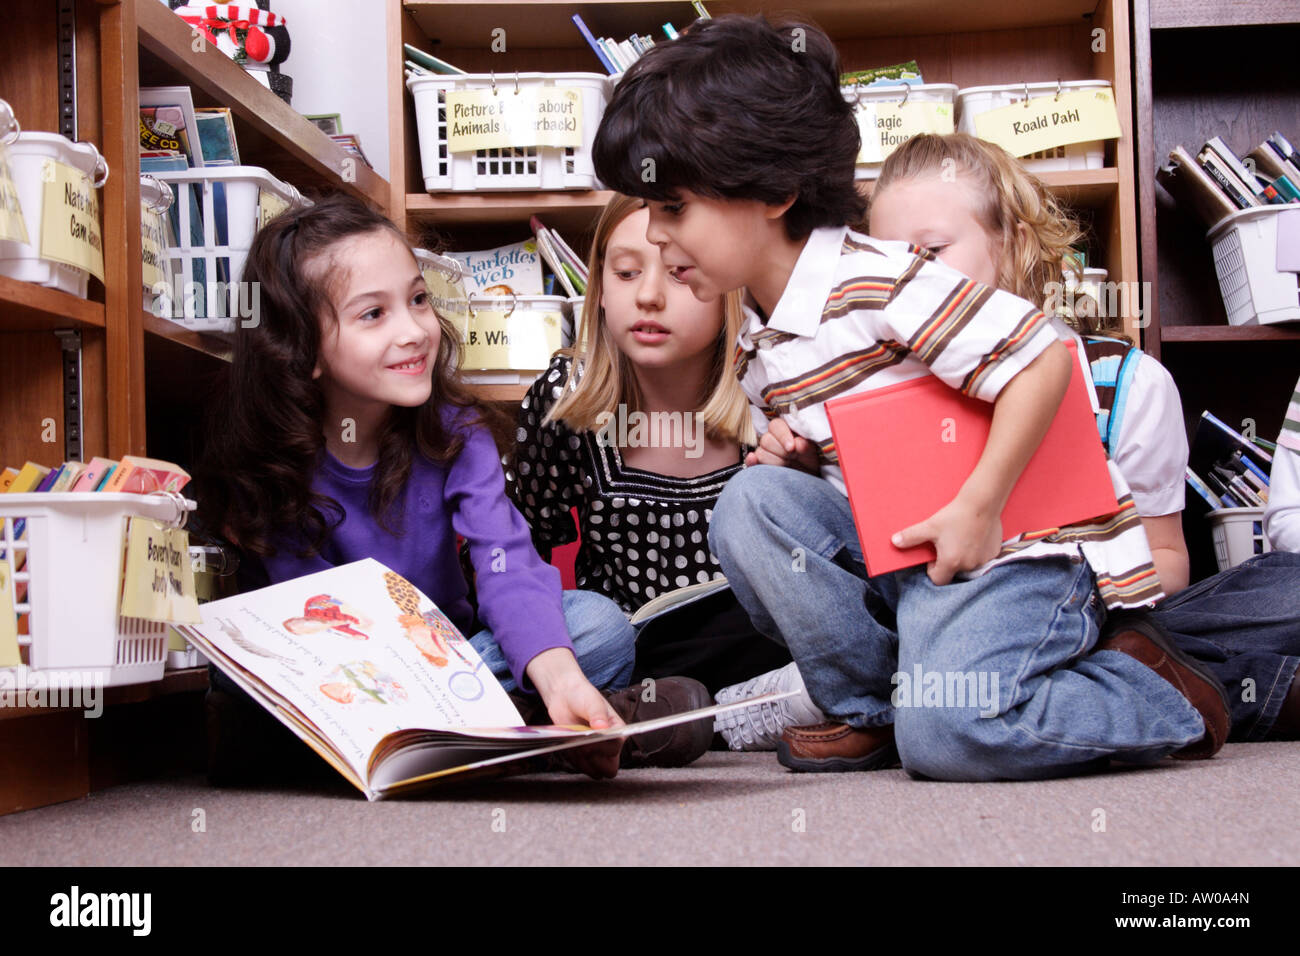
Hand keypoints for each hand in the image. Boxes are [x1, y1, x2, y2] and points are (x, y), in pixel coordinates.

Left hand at [526, 648, 623, 778]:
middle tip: (582, 746)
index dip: (602, 748)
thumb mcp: (592, 701)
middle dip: (595, 761)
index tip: (588, 740)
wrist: (565, 696)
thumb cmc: (582, 696)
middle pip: (610, 768)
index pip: (615, 749)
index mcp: (618, 731)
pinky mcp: (582, 756)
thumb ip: (598, 714)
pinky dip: (573, 760)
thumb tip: (602, 727)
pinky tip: (569, 745)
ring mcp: (596, 752)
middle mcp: (609, 745)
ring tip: (575, 743)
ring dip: (583, 762)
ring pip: (595, 772)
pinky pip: (580, 768)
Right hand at [744, 418, 819, 472]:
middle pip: (766, 440)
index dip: (783, 436)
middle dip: (781, 451)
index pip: (776, 426)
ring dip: (775, 461)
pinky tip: (753, 460)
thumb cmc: (812, 462)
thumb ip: (807, 446)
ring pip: (760, 452)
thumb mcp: (813, 452)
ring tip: (787, 465)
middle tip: (792, 458)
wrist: (809, 479)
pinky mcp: (760, 465)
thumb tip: (799, 443)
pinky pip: (750, 462)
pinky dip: (752, 461)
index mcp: (785, 430)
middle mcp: (773, 440)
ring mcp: (765, 453)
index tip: (792, 448)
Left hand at [892, 493, 1003, 585]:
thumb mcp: (930, 526)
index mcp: (951, 563)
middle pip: (953, 572)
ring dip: (963, 557)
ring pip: (969, 565)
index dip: (933, 570)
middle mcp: (968, 565)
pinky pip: (982, 558)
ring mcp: (983, 560)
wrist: (982, 502)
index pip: (938, 580)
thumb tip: (894, 542)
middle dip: (948, 562)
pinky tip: (974, 537)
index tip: (934, 555)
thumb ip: (911, 537)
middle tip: (947, 543)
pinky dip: (977, 551)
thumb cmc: (955, 515)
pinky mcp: (994, 553)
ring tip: (961, 538)